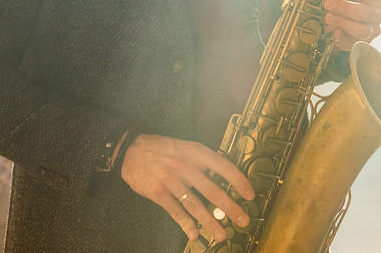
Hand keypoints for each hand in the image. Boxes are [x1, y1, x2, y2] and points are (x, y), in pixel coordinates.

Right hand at [119, 134, 254, 242]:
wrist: (131, 149)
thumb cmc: (161, 148)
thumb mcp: (186, 146)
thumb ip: (203, 159)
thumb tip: (223, 175)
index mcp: (196, 152)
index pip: (224, 167)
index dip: (239, 181)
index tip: (249, 194)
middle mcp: (186, 166)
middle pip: (213, 190)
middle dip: (230, 208)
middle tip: (242, 220)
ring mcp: (171, 180)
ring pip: (195, 204)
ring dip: (210, 221)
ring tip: (221, 234)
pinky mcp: (158, 193)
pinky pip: (175, 211)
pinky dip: (186, 224)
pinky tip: (194, 234)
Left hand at [323, 0, 380, 50]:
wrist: (349, 20)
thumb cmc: (349, 2)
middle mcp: (378, 12)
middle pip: (364, 11)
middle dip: (344, 8)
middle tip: (327, 4)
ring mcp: (374, 29)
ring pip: (362, 30)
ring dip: (342, 23)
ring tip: (328, 18)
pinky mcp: (366, 43)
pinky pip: (354, 43)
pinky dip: (342, 38)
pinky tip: (334, 32)